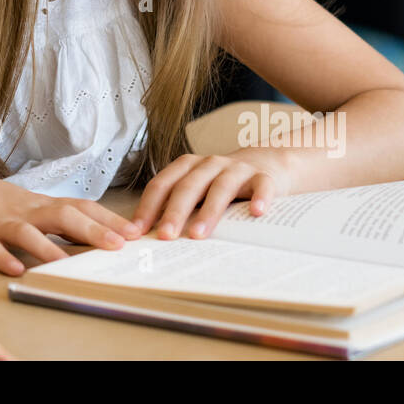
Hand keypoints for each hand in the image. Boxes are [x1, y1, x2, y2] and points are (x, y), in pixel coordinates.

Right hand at [0, 160, 142, 275]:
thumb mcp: (25, 206)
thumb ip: (56, 220)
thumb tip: (95, 234)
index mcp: (39, 205)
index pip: (81, 207)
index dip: (108, 220)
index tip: (136, 232)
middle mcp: (24, 211)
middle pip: (62, 216)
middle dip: (91, 231)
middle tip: (117, 246)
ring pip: (27, 233)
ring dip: (49, 249)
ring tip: (69, 265)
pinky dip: (2, 258)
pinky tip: (15, 270)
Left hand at [130, 150, 292, 239]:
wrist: (265, 164)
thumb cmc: (222, 185)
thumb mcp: (198, 191)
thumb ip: (176, 207)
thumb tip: (148, 238)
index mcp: (187, 167)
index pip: (162, 184)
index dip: (148, 206)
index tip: (137, 231)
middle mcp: (209, 164)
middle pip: (188, 186)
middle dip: (174, 212)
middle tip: (165, 236)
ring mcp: (236, 169)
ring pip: (221, 188)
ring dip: (209, 211)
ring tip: (198, 235)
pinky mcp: (262, 177)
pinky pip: (261, 186)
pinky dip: (259, 198)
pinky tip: (256, 213)